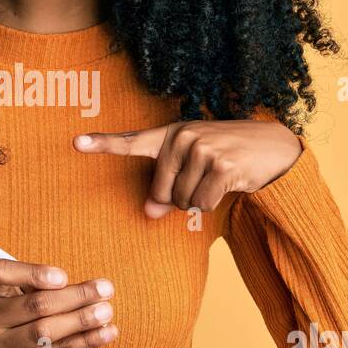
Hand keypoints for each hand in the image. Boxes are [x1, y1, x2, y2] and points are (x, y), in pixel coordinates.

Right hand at [0, 260, 116, 347]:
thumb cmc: (17, 321)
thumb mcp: (18, 299)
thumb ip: (43, 289)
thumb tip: (91, 290)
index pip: (0, 273)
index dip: (33, 273)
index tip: (64, 277)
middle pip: (35, 305)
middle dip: (75, 296)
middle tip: (106, 289)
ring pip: (46, 331)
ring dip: (82, 319)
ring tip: (107, 311)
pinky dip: (86, 341)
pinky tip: (108, 333)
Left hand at [73, 119, 301, 217]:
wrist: (271, 146)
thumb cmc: (225, 157)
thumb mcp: (193, 167)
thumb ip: (166, 188)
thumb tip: (148, 213)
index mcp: (170, 134)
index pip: (131, 141)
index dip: (102, 144)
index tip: (76, 143)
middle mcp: (183, 137)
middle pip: (161, 191)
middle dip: (179, 197)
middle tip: (203, 179)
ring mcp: (203, 149)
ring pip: (183, 200)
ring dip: (200, 199)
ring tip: (218, 178)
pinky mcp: (221, 166)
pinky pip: (203, 203)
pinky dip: (214, 202)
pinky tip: (229, 182)